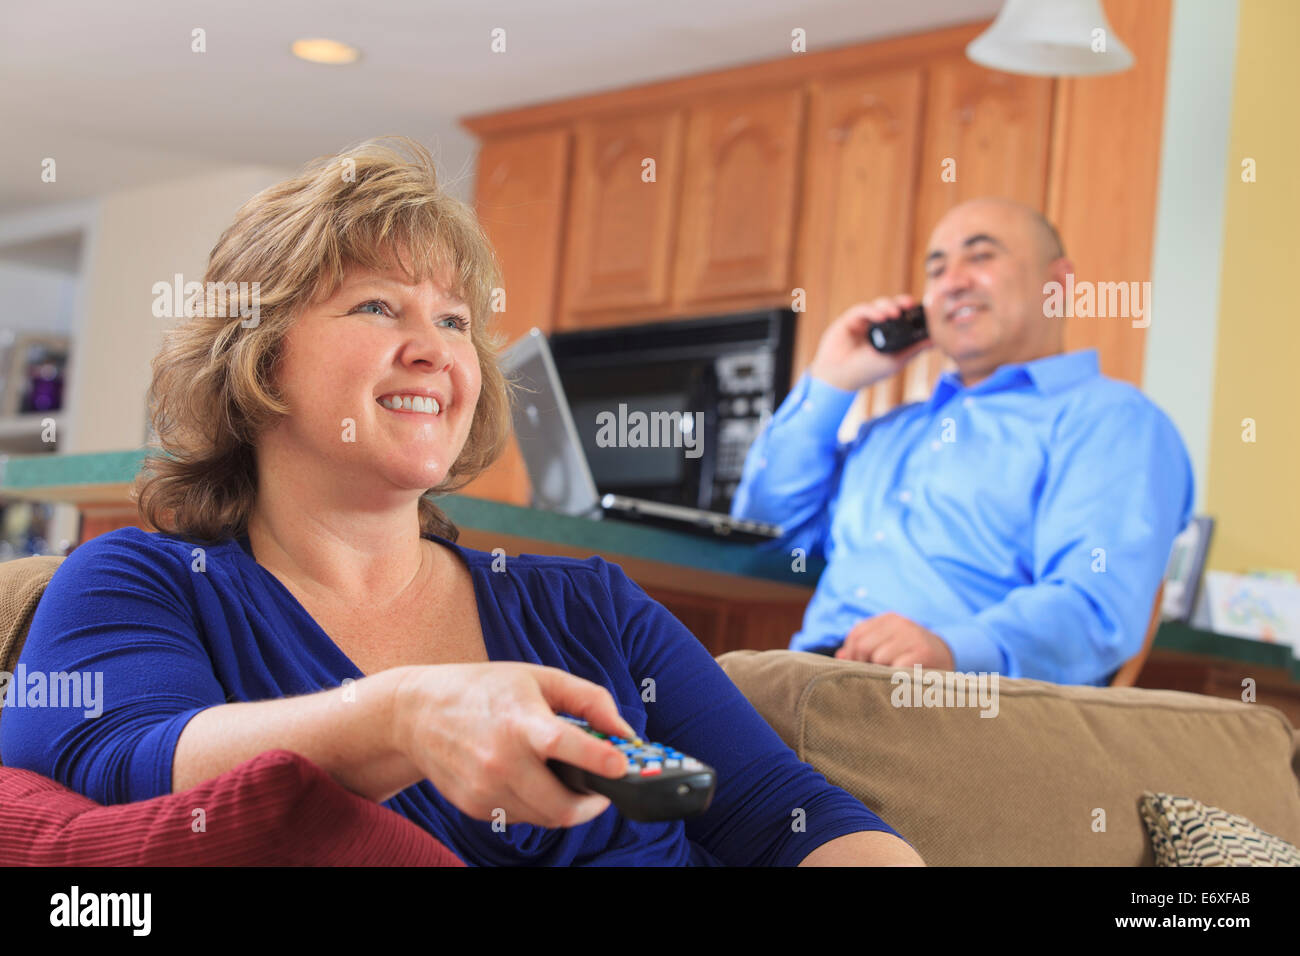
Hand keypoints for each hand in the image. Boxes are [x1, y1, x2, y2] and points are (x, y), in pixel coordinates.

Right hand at [391, 662, 637, 828]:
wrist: (416, 713)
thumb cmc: (484, 690)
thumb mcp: (539, 678)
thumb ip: (589, 699)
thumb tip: (625, 733)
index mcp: (519, 720)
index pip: (562, 745)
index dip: (596, 758)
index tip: (622, 766)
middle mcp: (500, 760)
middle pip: (560, 804)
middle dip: (593, 804)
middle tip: (603, 792)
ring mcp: (485, 788)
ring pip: (545, 817)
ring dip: (566, 806)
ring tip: (568, 782)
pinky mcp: (475, 806)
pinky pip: (522, 818)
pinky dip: (537, 805)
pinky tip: (532, 781)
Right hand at [808, 296, 932, 392]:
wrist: (839, 376)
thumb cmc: (867, 372)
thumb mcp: (896, 361)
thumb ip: (915, 349)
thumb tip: (937, 341)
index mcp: (890, 337)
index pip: (904, 319)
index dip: (913, 313)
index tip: (924, 310)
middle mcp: (878, 328)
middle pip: (893, 308)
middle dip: (902, 303)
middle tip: (910, 303)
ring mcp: (864, 323)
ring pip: (879, 306)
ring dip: (888, 306)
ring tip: (895, 313)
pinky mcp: (850, 320)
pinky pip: (863, 309)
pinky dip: (872, 311)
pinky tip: (880, 317)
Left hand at [834, 612, 954, 669]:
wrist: (949, 656)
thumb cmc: (912, 654)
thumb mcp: (889, 645)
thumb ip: (863, 648)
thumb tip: (839, 656)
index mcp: (887, 619)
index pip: (855, 635)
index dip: (851, 655)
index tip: (856, 668)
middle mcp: (899, 623)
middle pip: (862, 646)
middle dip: (862, 665)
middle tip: (871, 677)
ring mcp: (912, 636)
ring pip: (878, 658)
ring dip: (879, 673)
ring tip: (888, 679)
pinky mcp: (923, 653)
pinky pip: (896, 668)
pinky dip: (894, 678)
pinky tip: (899, 682)